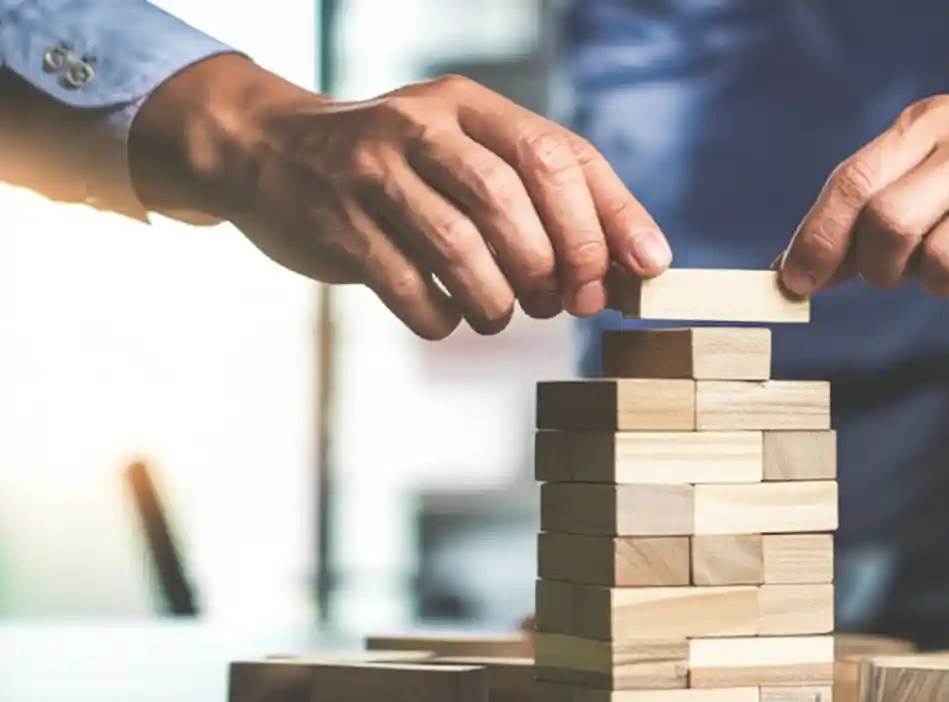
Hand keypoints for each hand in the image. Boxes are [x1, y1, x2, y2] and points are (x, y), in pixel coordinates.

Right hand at [130, 55, 670, 337]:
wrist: (269, 153)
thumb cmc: (399, 169)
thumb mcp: (465, 156)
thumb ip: (540, 200)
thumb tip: (628, 272)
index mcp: (468, 105)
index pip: (560, 152)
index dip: (611, 216)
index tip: (646, 269)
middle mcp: (421, 126)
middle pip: (512, 195)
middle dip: (557, 261)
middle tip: (567, 301)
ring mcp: (373, 172)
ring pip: (461, 244)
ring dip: (501, 298)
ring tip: (504, 314)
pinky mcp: (338, 224)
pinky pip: (409, 286)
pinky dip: (444, 316)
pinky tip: (449, 316)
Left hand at [779, 73, 948, 305]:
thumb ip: (889, 192)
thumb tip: (815, 260)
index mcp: (936, 123)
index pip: (853, 182)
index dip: (815, 238)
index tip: (795, 279)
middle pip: (888, 224)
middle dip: (878, 269)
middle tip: (897, 274)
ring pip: (942, 260)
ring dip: (939, 282)